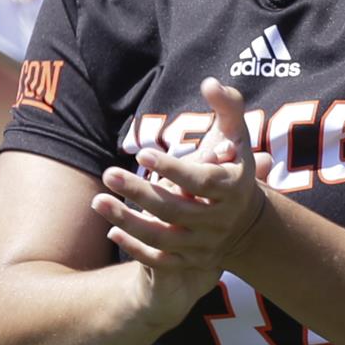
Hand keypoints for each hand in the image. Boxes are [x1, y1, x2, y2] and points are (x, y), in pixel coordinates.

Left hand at [92, 79, 270, 327]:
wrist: (246, 220)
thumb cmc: (233, 166)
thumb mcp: (238, 135)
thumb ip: (228, 106)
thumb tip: (210, 83)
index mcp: (232, 189)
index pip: (201, 182)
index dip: (173, 170)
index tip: (143, 154)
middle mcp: (219, 221)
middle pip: (175, 210)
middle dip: (140, 193)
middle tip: (108, 173)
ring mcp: (205, 245)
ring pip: (164, 238)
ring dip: (128, 221)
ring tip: (98, 201)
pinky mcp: (192, 262)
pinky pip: (161, 261)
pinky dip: (135, 250)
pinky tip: (111, 231)